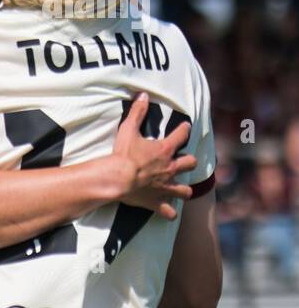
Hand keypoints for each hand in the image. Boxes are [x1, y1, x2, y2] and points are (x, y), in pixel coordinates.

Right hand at [111, 93, 196, 218]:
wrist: (117, 179)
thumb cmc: (122, 155)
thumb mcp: (128, 130)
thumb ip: (137, 112)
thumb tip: (143, 95)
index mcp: (164, 150)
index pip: (181, 136)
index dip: (184, 130)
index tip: (185, 127)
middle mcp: (170, 168)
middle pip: (190, 164)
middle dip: (189, 162)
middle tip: (184, 161)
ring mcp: (165, 187)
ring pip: (185, 191)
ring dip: (183, 190)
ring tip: (180, 190)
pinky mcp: (156, 201)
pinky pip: (168, 211)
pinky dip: (169, 212)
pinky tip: (169, 213)